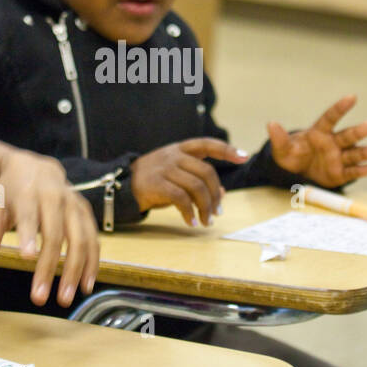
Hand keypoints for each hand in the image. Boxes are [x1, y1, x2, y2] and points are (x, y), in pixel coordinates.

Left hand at [0, 150, 99, 307]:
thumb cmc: (10, 192)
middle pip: (55, 234)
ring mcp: (74, 204)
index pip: (29, 215)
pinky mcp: (85, 212)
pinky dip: (92, 263)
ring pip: (80, 239)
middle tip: (39, 298)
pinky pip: (93, 240)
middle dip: (49, 267)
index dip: (29, 235)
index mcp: (28, 191)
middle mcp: (55, 196)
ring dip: (75, 270)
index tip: (27, 258)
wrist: (34, 168)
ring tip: (66, 297)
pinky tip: (85, 285)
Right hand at [130, 137, 248, 225]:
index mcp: (180, 149)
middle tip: (217, 212)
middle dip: (215, 194)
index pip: (207, 144)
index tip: (244, 157)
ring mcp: (165, 168)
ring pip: (196, 187)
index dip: (226, 149)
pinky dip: (189, 213)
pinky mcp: (156, 183)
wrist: (122, 185)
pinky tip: (191, 222)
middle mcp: (174, 155)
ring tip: (206, 221)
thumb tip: (222, 193)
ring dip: (205, 207)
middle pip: (206, 172)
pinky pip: (181, 199)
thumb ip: (197, 181)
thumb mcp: (176, 176)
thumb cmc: (153, 181)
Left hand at [268, 95, 366, 187]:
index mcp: (319, 132)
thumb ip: (279, 138)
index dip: (340, 108)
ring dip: (366, 151)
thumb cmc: (290, 156)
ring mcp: (338, 158)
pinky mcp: (340, 173)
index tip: (352, 97)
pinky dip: (361, 170)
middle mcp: (332, 143)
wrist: (294, 174)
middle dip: (359, 131)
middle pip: (347, 135)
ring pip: (354, 153)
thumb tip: (271, 124)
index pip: (331, 117)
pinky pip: (352, 171)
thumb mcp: (282, 149)